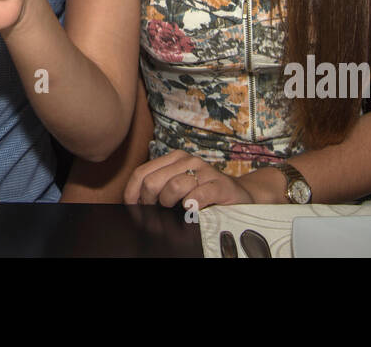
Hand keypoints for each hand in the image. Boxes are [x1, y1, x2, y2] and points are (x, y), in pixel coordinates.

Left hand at [123, 149, 258, 208]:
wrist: (238, 195)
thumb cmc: (203, 193)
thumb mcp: (178, 187)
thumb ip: (157, 189)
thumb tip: (133, 201)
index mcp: (173, 159)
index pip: (141, 173)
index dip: (132, 193)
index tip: (133, 207)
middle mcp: (187, 160)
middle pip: (153, 181)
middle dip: (149, 201)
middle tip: (155, 212)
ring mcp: (204, 171)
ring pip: (173, 186)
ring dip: (169, 203)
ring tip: (177, 208)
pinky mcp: (220, 184)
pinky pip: (199, 193)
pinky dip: (192, 203)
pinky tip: (191, 208)